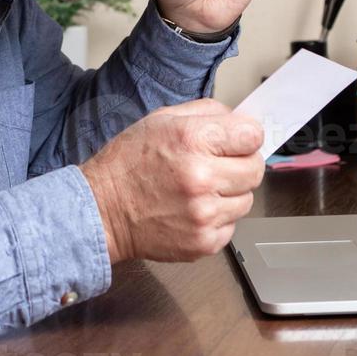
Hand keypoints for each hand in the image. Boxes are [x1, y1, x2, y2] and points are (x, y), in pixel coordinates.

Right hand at [79, 99, 264, 262]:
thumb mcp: (161, 119)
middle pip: (255, 169)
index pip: (253, 135)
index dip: (245, 136)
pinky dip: (218, 218)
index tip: (236, 140)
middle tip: (219, 165)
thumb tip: (241, 120)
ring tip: (200, 189)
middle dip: (241, 163)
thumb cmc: (128, 164)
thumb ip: (207, 113)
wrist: (101, 211)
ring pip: (247, 199)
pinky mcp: (204, 242)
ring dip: (230, 193)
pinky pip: (232, 226)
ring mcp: (204, 214)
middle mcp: (201, 177)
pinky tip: (193, 210)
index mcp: (192, 140)